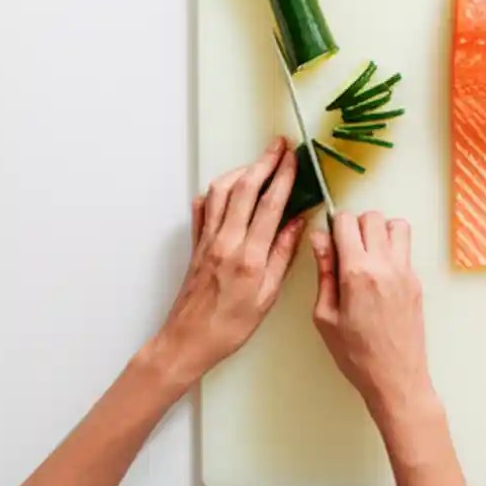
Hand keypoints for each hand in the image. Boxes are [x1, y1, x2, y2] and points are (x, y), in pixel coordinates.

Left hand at [146, 138, 305, 387]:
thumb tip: (297, 224)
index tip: (294, 158)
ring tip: (257, 162)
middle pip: (245, 189)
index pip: (270, 205)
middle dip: (264, 162)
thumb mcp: (267, 297)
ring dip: (241, 171)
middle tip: (279, 146)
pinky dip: (216, 192)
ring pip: (221, 192)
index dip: (283, 177)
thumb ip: (282, 256)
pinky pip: (204, 209)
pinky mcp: (196, 245)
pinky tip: (226, 189)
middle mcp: (226, 242)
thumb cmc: (230, 327)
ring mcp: (207, 240)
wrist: (188, 340)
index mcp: (249, 256)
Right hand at [309, 211, 434, 426]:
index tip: (329, 242)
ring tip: (367, 255)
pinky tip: (379, 275)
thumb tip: (319, 240)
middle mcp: (385, 266)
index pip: (346, 222)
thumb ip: (324, 272)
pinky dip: (392, 250)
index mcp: (358, 273)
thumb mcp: (325, 316)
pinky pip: (406, 250)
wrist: (396, 378)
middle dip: (356, 225)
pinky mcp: (417, 282)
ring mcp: (406, 273)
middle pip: (373, 217)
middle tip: (347, 249)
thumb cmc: (357, 355)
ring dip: (380, 231)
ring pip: (397, 226)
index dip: (333, 227)